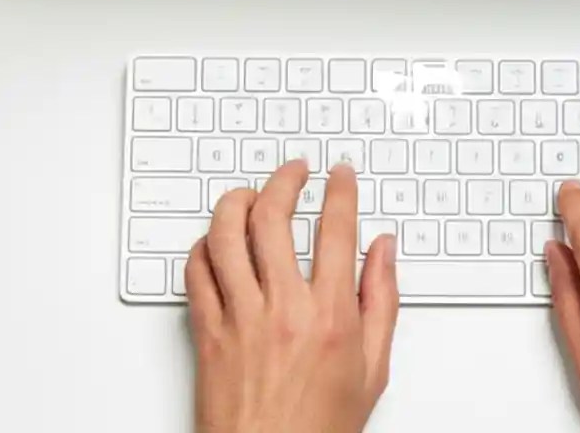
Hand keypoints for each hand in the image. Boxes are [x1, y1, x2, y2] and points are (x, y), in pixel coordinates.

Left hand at [185, 160, 398, 432]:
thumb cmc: (318, 429)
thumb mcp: (373, 369)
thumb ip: (381, 302)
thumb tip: (383, 251)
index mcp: (329, 317)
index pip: (335, 230)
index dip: (340, 191)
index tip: (340, 176)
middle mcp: (282, 309)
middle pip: (273, 217)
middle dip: (285, 180)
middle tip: (295, 172)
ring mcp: (239, 318)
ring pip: (226, 234)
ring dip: (237, 201)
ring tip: (250, 194)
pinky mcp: (208, 332)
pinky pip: (196, 271)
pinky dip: (204, 245)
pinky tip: (217, 240)